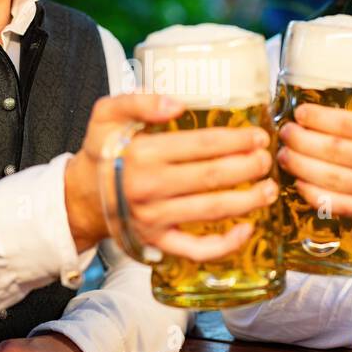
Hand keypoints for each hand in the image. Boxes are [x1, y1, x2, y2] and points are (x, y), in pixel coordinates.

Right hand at [63, 92, 276, 260]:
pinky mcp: (158, 242)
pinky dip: (226, 244)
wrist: (82, 197)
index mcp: (142, 154)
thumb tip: (176, 103)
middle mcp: (150, 188)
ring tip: (270, 188)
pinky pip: (197, 249)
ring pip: (211, 211)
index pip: (200, 145)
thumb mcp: (106, 114)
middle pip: (211, 177)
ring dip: (247, 200)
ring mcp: (155, 219)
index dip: (234, 140)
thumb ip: (137, 101)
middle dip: (248, 167)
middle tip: (268, 159)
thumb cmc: (102, 152)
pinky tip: (248, 229)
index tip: (257, 136)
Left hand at [277, 71, 351, 232]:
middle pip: (336, 152)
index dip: (320, 119)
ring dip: (301, 166)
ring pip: (333, 179)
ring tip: (284, 153)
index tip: (301, 112)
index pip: (351, 126)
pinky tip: (299, 180)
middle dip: (302, 141)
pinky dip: (313, 193)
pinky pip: (338, 205)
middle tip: (285, 132)